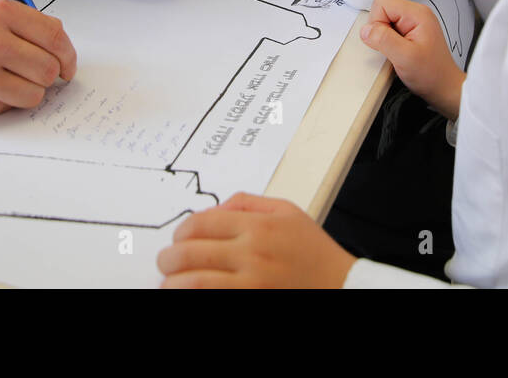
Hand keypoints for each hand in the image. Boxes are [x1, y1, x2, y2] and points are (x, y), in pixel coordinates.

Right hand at [0, 0, 75, 118]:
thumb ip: (28, 24)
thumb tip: (63, 49)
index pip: (55, 38)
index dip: (69, 56)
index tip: (68, 65)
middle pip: (48, 70)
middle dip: (49, 75)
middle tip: (38, 74)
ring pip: (33, 95)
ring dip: (29, 91)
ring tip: (11, 80)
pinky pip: (7, 109)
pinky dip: (4, 102)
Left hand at [158, 193, 354, 287]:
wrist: (342, 288)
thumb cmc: (315, 252)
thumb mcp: (288, 212)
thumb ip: (249, 203)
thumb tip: (216, 208)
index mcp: (258, 227)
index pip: (201, 224)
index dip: (181, 231)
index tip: (178, 239)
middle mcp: (252, 255)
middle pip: (190, 253)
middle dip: (168, 259)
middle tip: (165, 263)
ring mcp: (251, 285)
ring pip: (193, 283)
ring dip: (172, 284)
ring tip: (169, 284)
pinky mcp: (251, 304)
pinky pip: (210, 300)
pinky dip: (192, 298)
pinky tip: (187, 295)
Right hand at [360, 0, 463, 119]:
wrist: (444, 88)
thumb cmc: (432, 74)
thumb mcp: (405, 57)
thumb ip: (383, 39)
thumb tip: (365, 29)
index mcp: (417, 13)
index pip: (382, 3)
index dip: (377, 22)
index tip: (386, 42)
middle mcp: (416, 14)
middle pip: (382, 9)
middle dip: (380, 30)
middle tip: (393, 48)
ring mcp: (413, 23)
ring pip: (384, 20)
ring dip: (384, 37)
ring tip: (398, 52)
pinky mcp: (410, 32)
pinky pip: (389, 30)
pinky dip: (388, 42)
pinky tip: (398, 53)